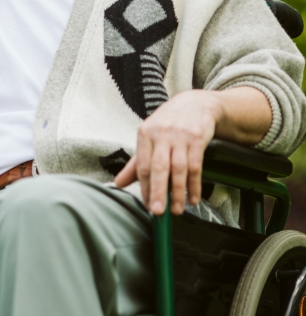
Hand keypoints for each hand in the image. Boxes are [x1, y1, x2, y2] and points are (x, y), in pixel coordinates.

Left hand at [115, 90, 220, 215]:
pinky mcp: (197, 138)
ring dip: (178, 192)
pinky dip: (194, 184)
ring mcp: (180, 136)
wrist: (195, 104)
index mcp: (145, 134)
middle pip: (158, 167)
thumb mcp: (149, 138)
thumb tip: (118, 183)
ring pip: (178, 169)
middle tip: (158, 212)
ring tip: (177, 210)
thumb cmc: (168, 124)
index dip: (144, 187)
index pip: (142, 165)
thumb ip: (135, 163)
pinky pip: (196, 166)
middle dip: (158, 191)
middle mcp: (161, 134)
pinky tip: (193, 198)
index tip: (147, 205)